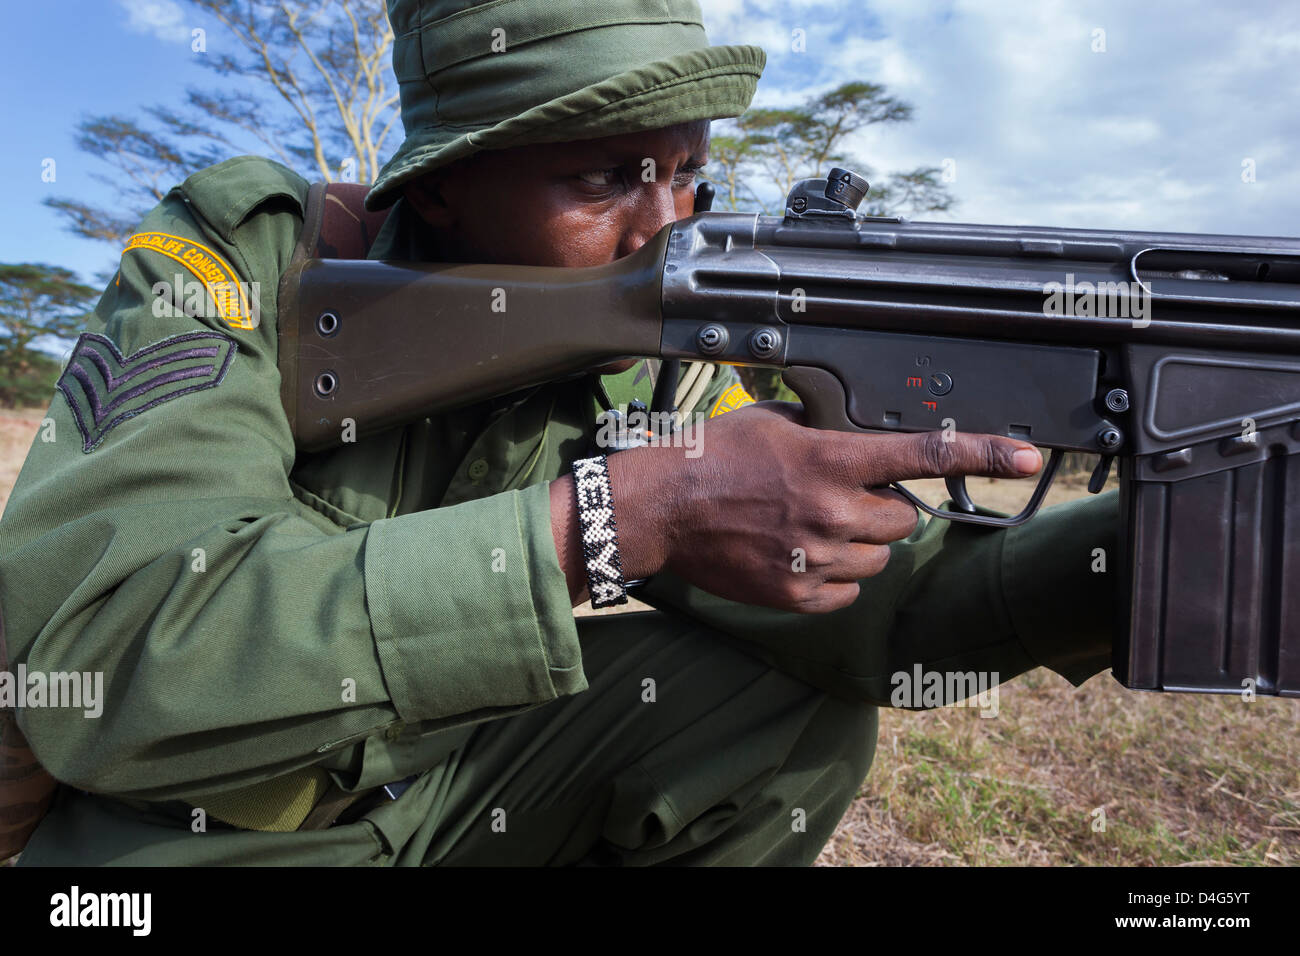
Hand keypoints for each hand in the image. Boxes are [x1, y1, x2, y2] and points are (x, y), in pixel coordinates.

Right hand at [598, 402, 1041, 612]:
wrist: (661, 510)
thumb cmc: (710, 458)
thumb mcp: (771, 423)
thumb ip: (824, 432)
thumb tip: (855, 441)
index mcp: (830, 460)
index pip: (924, 456)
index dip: (983, 455)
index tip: (1028, 460)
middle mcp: (832, 510)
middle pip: (904, 519)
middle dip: (882, 509)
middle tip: (838, 498)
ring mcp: (816, 557)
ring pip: (878, 557)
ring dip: (857, 543)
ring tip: (808, 527)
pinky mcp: (798, 594)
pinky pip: (848, 591)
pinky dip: (833, 576)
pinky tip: (795, 554)